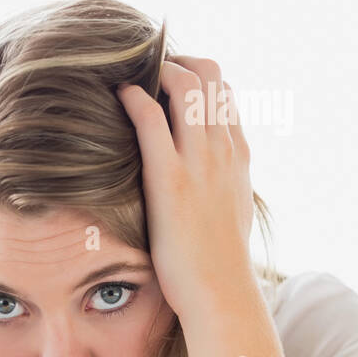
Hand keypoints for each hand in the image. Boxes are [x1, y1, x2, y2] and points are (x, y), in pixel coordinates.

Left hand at [116, 58, 256, 320]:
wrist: (221, 293)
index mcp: (238, 157)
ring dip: (157, 71)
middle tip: (148, 71)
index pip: (226, 96)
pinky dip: (134, 97)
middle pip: (210, 76)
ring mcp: (200, 161)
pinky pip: (151, 119)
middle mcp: (223, 150)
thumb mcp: (232, 215)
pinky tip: (119, 96)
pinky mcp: (171, 179)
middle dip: (179, 63)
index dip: (200, 80)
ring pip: (186, 85)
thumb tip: (211, 188)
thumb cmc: (219, 265)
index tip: (173, 84)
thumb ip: (224, 188)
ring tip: (132, 77)